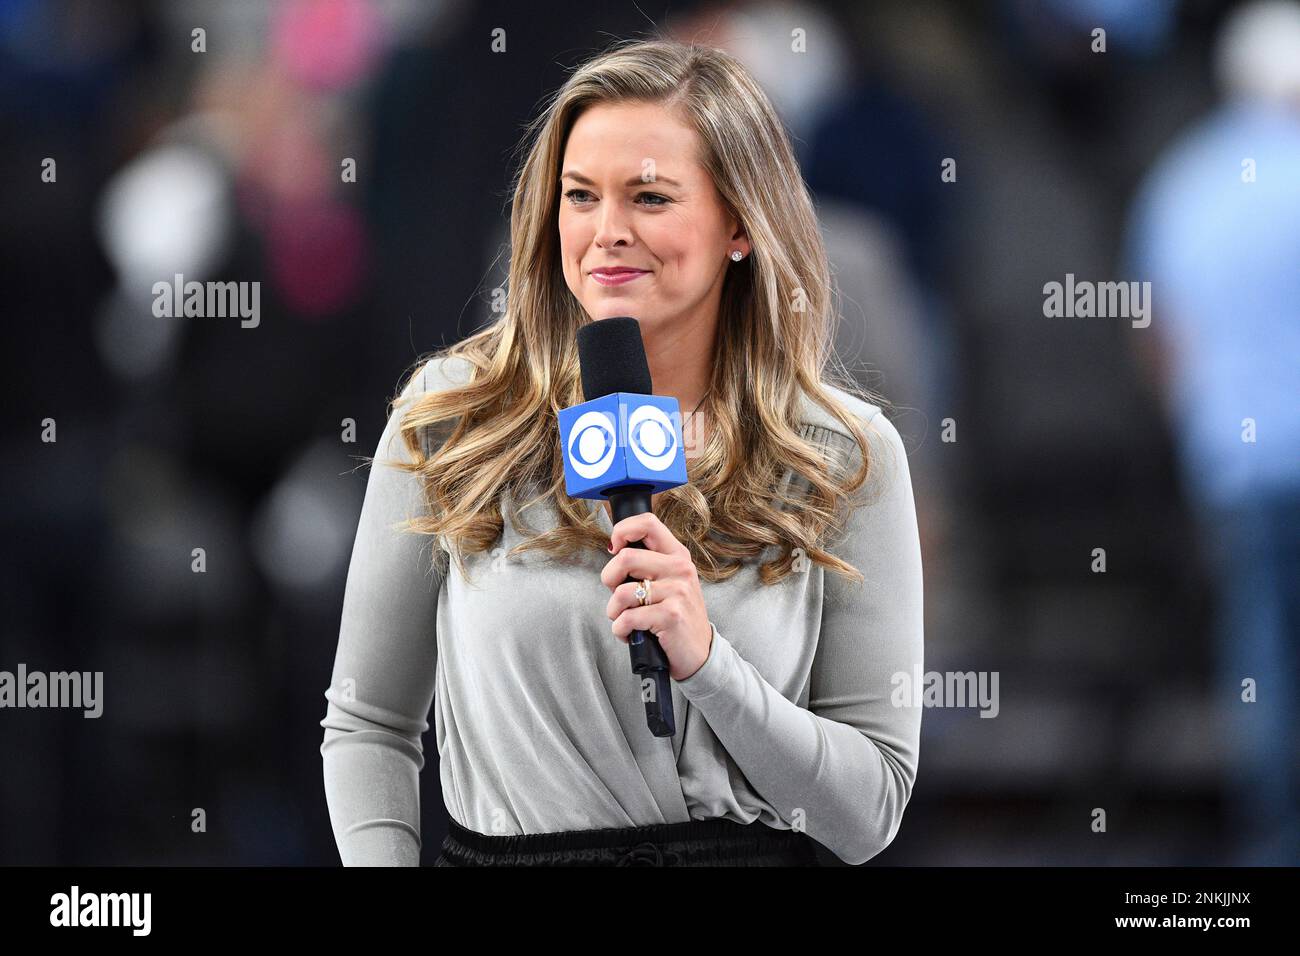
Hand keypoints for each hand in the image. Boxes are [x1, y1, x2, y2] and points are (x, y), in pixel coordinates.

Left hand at [601, 513, 713, 681]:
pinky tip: (630, 634)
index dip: (622, 531)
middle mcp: (680, 569)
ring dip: (614, 612)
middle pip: (625, 558)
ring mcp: (677, 592)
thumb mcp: (670, 583)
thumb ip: (648, 564)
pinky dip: (620, 630)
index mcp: (677, 556)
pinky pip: (627, 618)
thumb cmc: (676, 618)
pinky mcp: (671, 616)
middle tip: (618, 596)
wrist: (700, 654)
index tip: (614, 549)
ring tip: (625, 620)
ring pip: (622, 593)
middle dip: (609, 579)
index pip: (647, 523)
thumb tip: (614, 550)